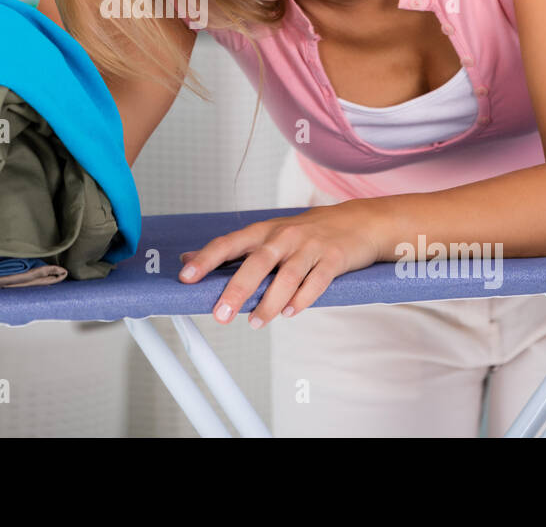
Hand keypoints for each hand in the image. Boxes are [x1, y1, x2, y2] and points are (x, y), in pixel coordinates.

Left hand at [177, 201, 384, 327]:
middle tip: (221, 315)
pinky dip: (302, 299)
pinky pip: (316, 282)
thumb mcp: (267, 233)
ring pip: (286, 277)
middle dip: (236, 290)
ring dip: (270, 303)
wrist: (359, 222)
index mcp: (263, 231)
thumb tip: (187, 259)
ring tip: (255, 323)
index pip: (228, 243)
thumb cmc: (305, 232)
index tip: (186, 277)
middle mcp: (284, 236)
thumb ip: (231, 249)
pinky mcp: (333, 259)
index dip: (206, 260)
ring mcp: (310, 247)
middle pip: (257, 263)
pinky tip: (290, 313)